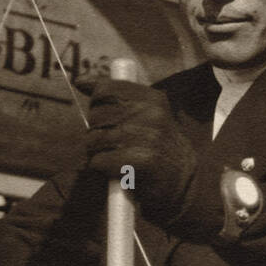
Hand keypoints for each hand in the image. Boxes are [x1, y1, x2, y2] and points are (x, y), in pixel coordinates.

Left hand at [84, 79, 196, 221]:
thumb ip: (115, 96)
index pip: (106, 89)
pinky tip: (116, 170)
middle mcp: (151, 114)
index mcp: (152, 99)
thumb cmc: (157, 147)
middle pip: (97, 115)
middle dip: (96, 131)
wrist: (184, 183)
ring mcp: (147, 138)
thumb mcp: (146, 115)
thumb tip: (81, 81)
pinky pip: (100, 161)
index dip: (96, 103)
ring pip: (95, 139)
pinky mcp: (141, 162)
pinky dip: (102, 168)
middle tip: (112, 144)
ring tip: (113, 157)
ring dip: (97, 152)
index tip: (102, 114)